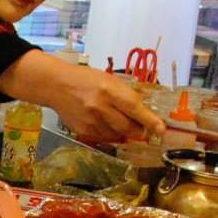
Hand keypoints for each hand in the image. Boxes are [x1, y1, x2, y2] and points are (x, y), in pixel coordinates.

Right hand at [0, 51, 162, 143]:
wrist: (57, 85)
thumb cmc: (86, 79)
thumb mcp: (108, 80)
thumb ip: (124, 95)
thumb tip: (144, 111)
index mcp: (109, 89)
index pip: (134, 107)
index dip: (149, 120)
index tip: (161, 129)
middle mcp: (100, 106)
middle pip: (128, 127)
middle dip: (138, 129)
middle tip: (141, 127)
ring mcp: (90, 121)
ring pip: (118, 135)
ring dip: (124, 132)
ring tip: (119, 121)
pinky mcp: (83, 131)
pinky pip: (104, 138)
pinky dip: (110, 134)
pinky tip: (106, 124)